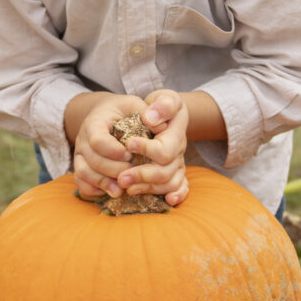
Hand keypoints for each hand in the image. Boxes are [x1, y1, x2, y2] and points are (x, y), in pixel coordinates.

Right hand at [70, 93, 145, 200]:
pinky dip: (93, 189)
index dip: (113, 151)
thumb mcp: (134, 105)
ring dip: (103, 183)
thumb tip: (163, 127)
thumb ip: (146, 113)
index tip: (129, 154)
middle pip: (92, 159)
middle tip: (132, 173)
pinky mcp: (81, 165)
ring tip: (121, 190)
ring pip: (84, 172)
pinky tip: (110, 192)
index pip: (97, 140)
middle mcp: (83, 139)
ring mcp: (80, 154)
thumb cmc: (123, 111)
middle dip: (113, 170)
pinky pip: (80, 182)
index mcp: (95, 122)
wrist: (105, 114)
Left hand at [117, 89, 191, 206]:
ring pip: (169, 184)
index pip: (163, 150)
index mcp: (177, 134)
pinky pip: (180, 188)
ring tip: (125, 186)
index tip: (128, 144)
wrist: (166, 115)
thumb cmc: (161, 106)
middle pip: (165, 172)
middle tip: (121, 177)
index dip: (146, 150)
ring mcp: (178, 164)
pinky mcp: (174, 173)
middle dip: (141, 175)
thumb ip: (162, 105)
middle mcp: (180, 152)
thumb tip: (150, 119)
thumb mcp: (164, 98)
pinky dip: (176, 196)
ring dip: (147, 188)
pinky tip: (168, 201)